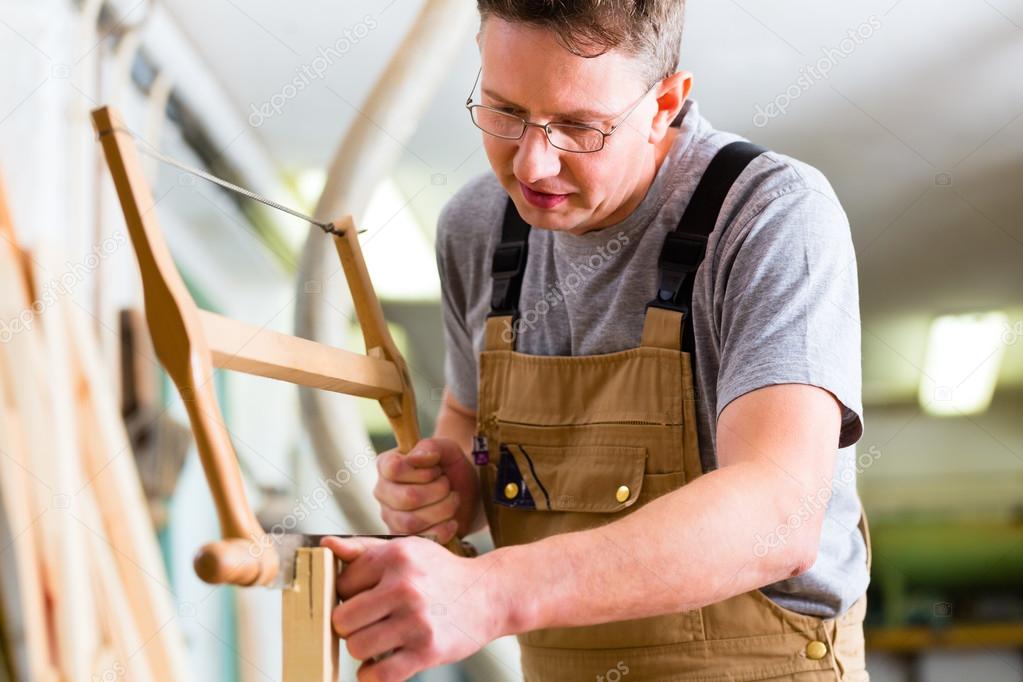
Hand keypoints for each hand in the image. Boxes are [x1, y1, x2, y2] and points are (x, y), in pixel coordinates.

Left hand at [321, 535, 505, 680]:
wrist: (490, 594)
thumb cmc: (442, 572)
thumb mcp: (407, 550)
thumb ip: (364, 549)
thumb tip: (325, 546)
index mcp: (395, 557)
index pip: (341, 584)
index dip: (347, 595)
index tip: (362, 598)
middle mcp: (404, 587)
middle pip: (342, 619)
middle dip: (349, 625)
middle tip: (366, 622)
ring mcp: (416, 620)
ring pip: (356, 647)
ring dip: (362, 649)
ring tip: (378, 640)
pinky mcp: (427, 650)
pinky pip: (379, 675)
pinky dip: (371, 675)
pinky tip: (380, 663)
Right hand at [374, 438, 479, 544]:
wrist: (468, 495)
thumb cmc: (452, 468)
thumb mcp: (448, 450)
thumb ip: (431, 447)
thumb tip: (416, 457)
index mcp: (387, 464)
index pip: (394, 469)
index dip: (422, 471)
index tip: (437, 469)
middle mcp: (383, 491)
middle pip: (407, 497)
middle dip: (438, 491)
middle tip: (448, 486)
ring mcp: (390, 517)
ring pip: (412, 521)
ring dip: (443, 510)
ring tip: (452, 501)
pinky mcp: (403, 538)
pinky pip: (421, 539)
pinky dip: (443, 529)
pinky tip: (451, 520)